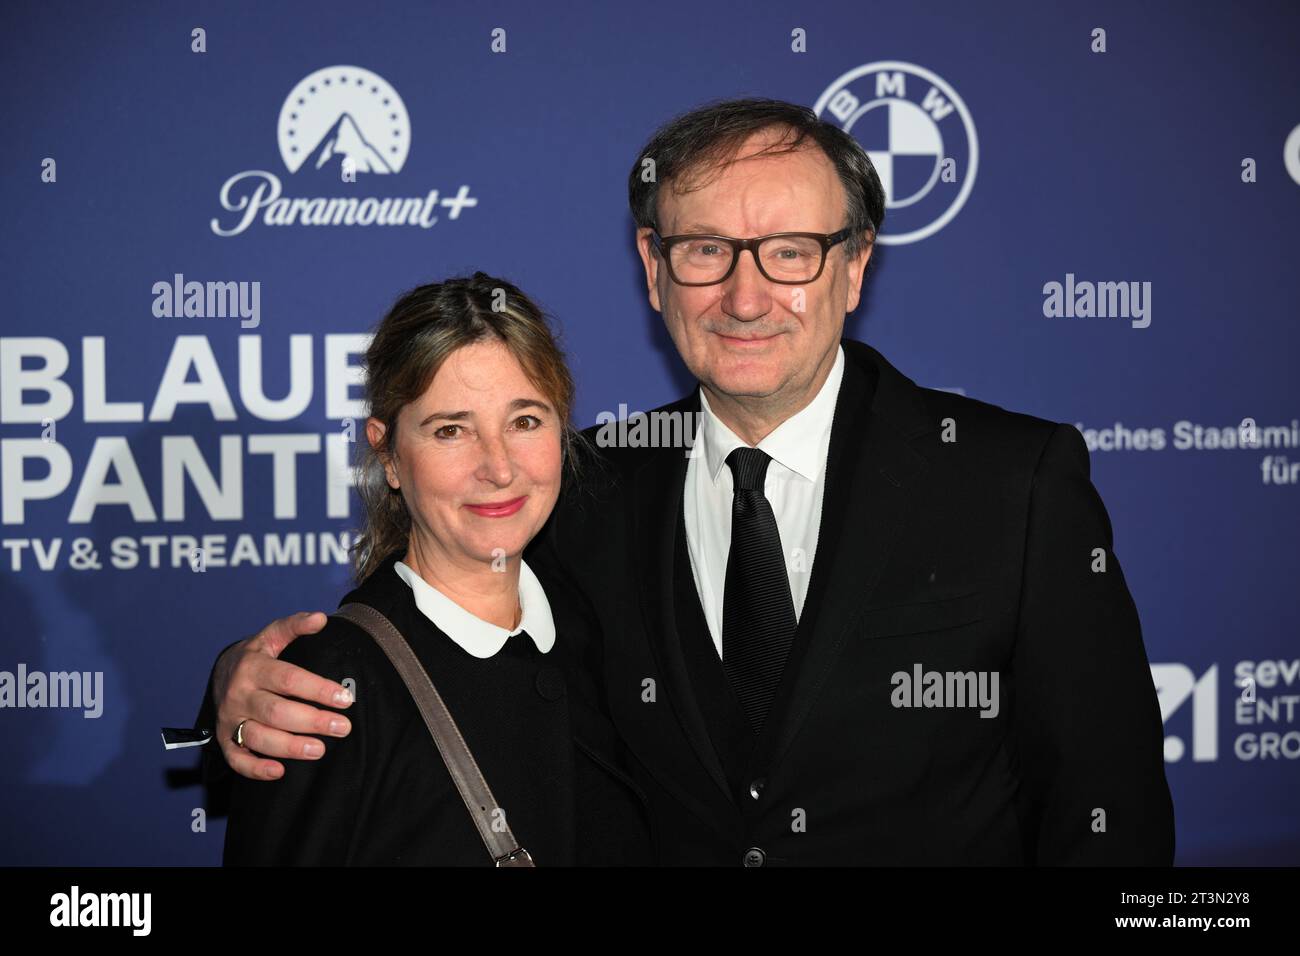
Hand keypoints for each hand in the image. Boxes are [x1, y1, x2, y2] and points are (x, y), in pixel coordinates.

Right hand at [215, 611, 352, 780]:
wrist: (220, 672)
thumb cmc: (257, 656)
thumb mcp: (271, 636)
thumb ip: (294, 626)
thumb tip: (320, 618)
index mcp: (253, 667)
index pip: (289, 679)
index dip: (318, 689)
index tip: (345, 698)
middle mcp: (239, 694)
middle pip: (277, 712)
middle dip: (312, 721)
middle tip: (343, 727)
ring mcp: (230, 719)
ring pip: (258, 737)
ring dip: (290, 746)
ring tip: (320, 749)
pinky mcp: (225, 739)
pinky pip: (237, 759)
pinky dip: (255, 768)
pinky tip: (279, 771)